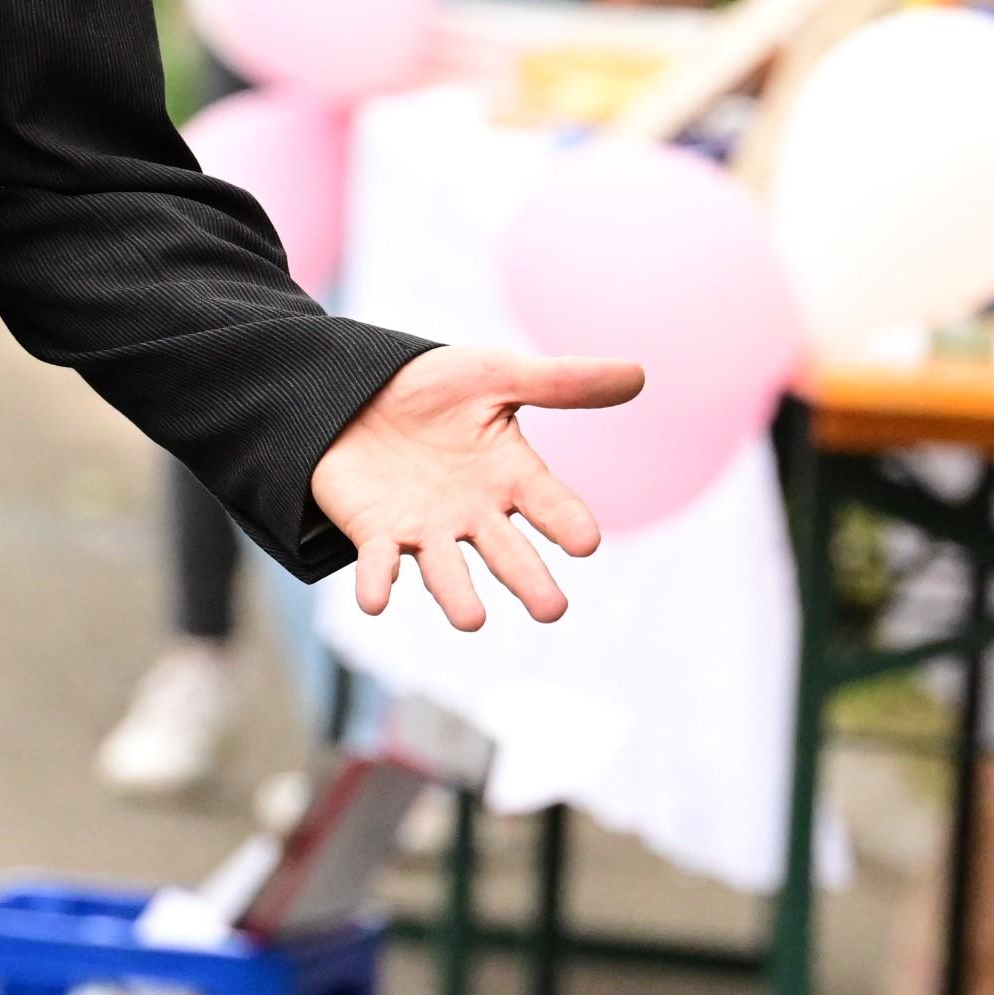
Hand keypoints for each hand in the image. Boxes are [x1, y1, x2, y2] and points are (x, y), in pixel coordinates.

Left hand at [309, 346, 643, 629]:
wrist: (355, 389)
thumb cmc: (434, 388)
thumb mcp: (496, 375)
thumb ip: (561, 382)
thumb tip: (638, 374)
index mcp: (510, 477)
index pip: (549, 504)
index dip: (566, 521)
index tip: (585, 542)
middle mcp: (474, 513)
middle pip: (507, 553)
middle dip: (528, 579)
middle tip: (551, 610)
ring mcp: (425, 528)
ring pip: (445, 569)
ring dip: (456, 594)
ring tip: (472, 620)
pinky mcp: (375, 531)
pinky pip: (377, 561)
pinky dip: (375, 582)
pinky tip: (373, 601)